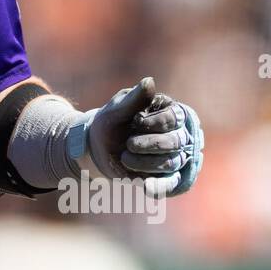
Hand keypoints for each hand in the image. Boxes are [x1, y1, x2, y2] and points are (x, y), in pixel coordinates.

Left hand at [77, 77, 203, 197]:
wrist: (95, 148)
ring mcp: (170, 156)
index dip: (155, 123)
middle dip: (150, 144)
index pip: (174, 118)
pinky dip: (160, 187)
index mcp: (166, 113)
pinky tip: (147, 188)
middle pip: (175, 142)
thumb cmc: (108, 123)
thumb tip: (149, 81)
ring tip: (124, 157)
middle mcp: (174, 135)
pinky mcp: (163, 176)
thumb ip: (134, 98)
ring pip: (171, 162)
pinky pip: (170, 184)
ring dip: (146, 162)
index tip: (135, 122)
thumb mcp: (116, 109)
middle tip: (128, 143)